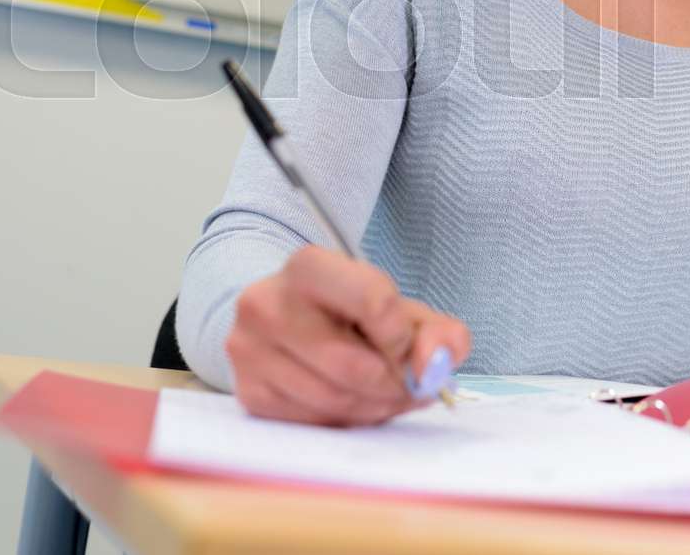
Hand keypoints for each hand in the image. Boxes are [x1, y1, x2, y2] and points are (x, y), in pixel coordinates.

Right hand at [226, 245, 471, 425]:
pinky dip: (344, 421)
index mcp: (309, 266)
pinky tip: (352, 403)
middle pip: (354, 365)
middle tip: (406, 386)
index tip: (405, 347)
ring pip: (334, 400)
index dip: (402, 338)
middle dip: (393, 385)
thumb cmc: (358, 317)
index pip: (375, 302)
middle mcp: (267, 302)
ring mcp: (249, 349)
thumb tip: (433, 368)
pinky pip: (312, 422)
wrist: (297, 325)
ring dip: (373, 408)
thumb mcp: (406, 314)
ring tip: (383, 395)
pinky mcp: (248, 392)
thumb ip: (441, 335)